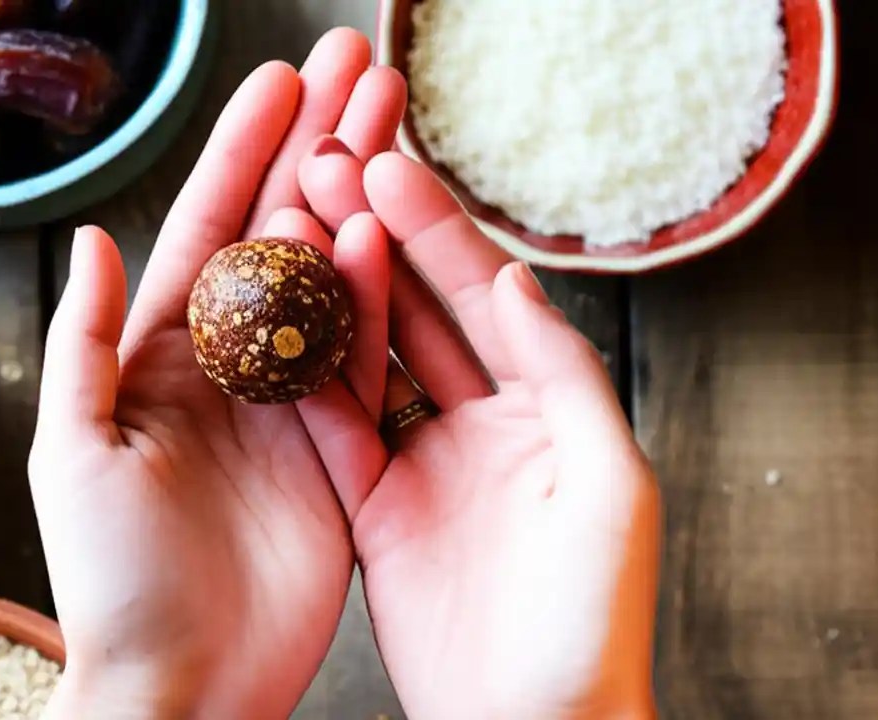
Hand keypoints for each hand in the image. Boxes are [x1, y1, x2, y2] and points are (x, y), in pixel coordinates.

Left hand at [29, 30, 405, 718]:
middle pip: (281, 234)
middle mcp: (231, 365)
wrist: (182, 681)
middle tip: (358, 69)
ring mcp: (291, 402)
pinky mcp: (342, 447)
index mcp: (162, 355)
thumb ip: (87, 346)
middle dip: (317, 147)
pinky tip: (404, 231)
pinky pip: (370, 357)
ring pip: (334, 278)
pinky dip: (387, 293)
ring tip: (392, 122)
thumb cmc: (111, 580)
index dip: (244, 152)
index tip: (282, 83)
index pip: (210, 228)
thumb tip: (95, 239)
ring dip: (362, 199)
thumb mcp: (74, 455)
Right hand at [299, 146, 661, 718]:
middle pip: (415, 315)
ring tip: (285, 234)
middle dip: (369, 244)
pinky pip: (332, 437)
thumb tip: (514, 278)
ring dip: (328, 301)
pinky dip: (304, 388)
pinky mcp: (373, 509)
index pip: (481, 298)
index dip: (435, 233)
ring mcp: (422, 464)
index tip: (386, 169)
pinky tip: (272, 334)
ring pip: (366, 365)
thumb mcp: (605, 482)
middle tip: (320, 177)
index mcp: (544, 406)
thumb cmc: (592, 618)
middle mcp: (480, 424)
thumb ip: (563, 375)